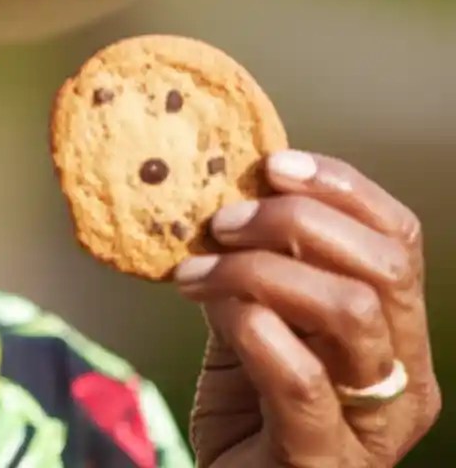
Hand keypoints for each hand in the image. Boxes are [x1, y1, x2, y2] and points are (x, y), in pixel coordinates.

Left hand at [178, 150, 440, 466]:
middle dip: (297, 223)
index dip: (341, 187)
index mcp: (397, 336)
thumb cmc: (249, 417)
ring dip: (261, 271)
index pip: (398, 239)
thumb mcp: (256, 331)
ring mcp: (371, 425)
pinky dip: (253, 328)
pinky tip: (211, 310)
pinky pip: (303, 379)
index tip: (273, 163)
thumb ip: (258, 275)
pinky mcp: (323, 460)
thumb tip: (228, 199)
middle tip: (222, 221)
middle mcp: (404, 378)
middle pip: (383, 266)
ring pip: (349, 311)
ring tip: (198, 271)